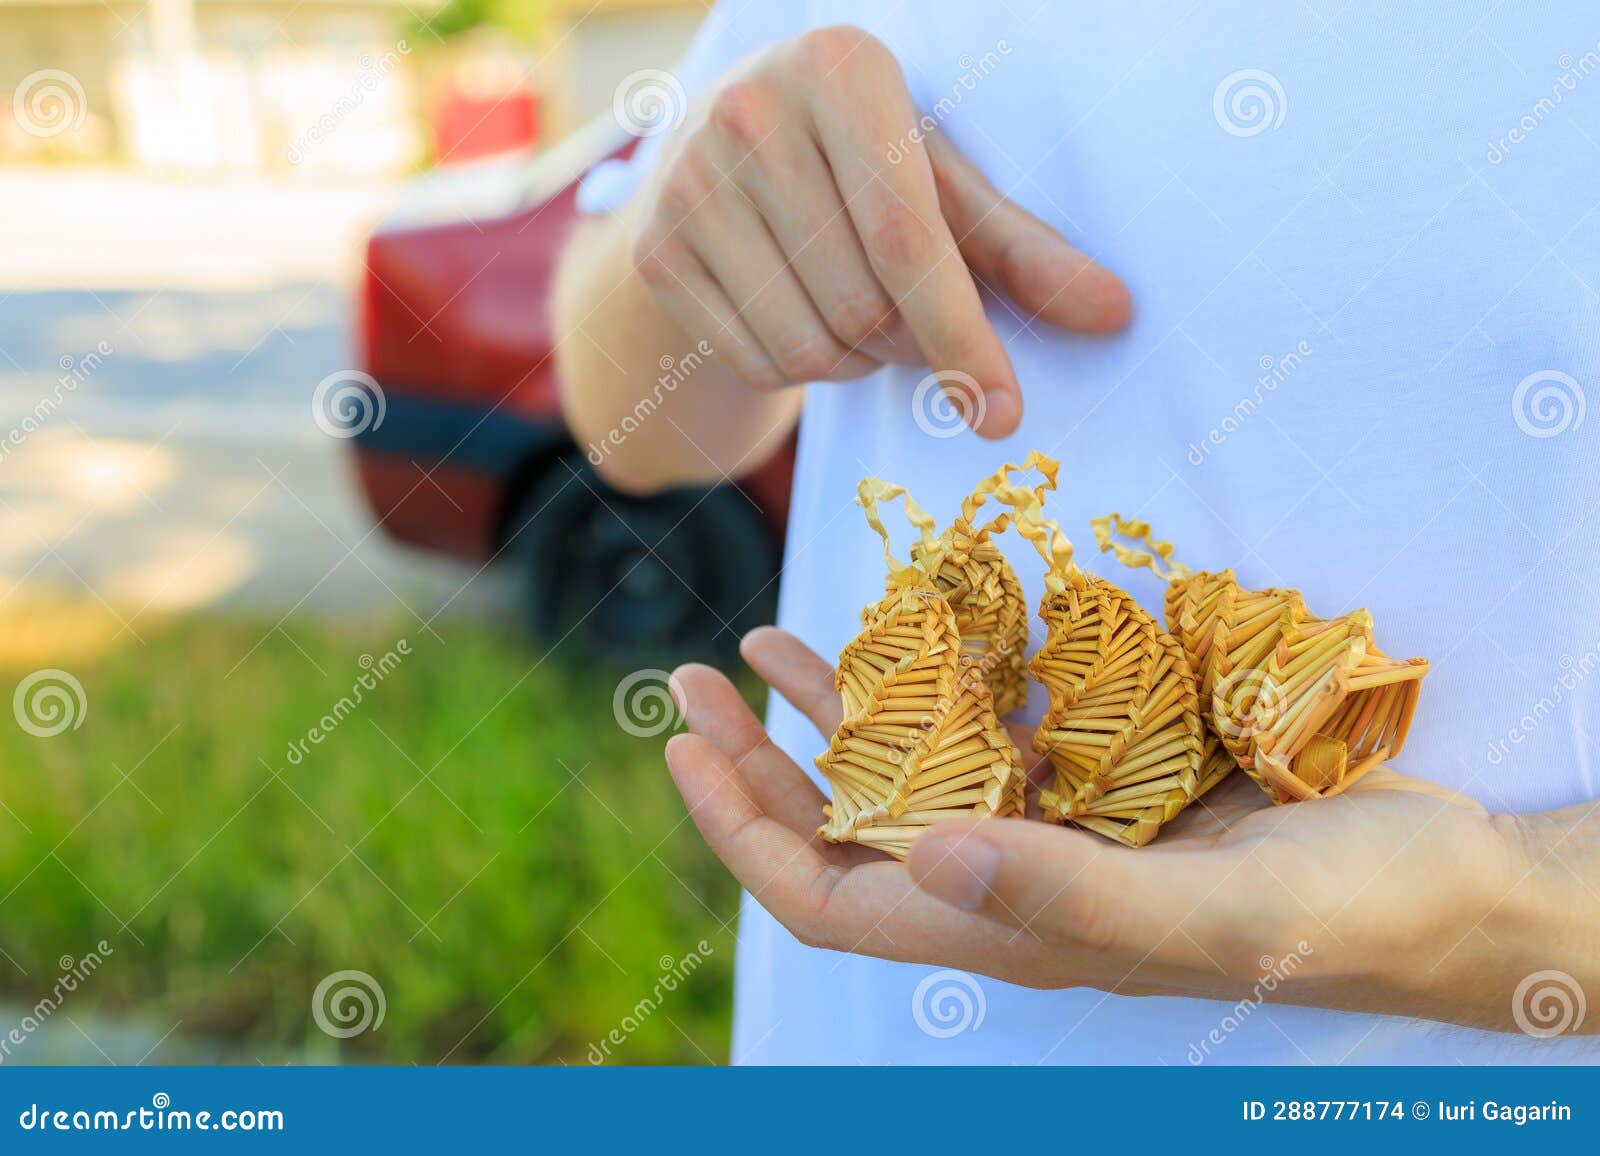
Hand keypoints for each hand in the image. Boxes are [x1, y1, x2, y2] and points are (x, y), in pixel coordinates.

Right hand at [628, 25, 1130, 438]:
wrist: (716, 156)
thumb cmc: (857, 165)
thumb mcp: (939, 182)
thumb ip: (1020, 250)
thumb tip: (1114, 314)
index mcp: (840, 69)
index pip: (908, 236)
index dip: (963, 334)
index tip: (1001, 411)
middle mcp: (750, 112)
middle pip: (864, 304)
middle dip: (911, 342)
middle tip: (919, 322)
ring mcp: (688, 183)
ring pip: (812, 346)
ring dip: (860, 360)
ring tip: (859, 307)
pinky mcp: (655, 251)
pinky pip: (761, 363)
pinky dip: (804, 368)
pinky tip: (803, 314)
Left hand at [664, 628, 1589, 1033]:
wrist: (1435, 883)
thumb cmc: (1330, 913)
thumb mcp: (1202, 911)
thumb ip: (1061, 891)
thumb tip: (915, 859)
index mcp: (1005, 926)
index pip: (830, 898)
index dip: (745, 834)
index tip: (688, 753)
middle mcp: (1005, 878)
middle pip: (842, 830)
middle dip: (758, 764)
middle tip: (694, 686)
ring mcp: (1047, 825)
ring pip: (902, 770)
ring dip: (828, 714)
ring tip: (761, 646)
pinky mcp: (1096, 777)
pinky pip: (983, 723)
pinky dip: (933, 677)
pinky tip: (900, 625)